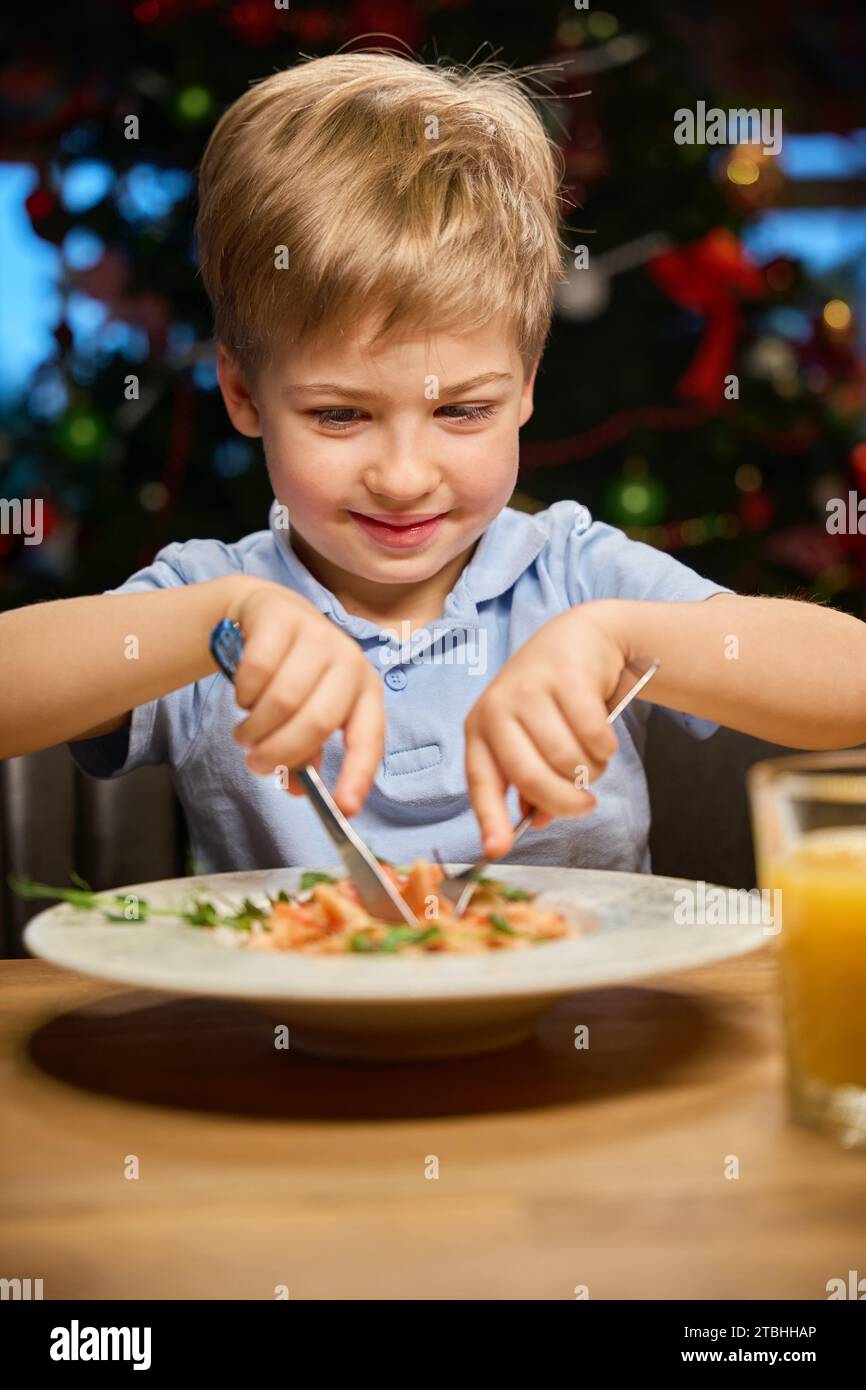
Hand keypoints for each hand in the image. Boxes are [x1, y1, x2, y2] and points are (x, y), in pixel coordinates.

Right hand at [222, 579, 383, 815]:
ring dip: (255, 727)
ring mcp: (318, 634)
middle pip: (318, 721)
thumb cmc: (292, 675)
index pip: (370, 738)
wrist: (266, 616)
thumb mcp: (305, 713)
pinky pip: (256, 670)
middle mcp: (349, 660)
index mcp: (365, 691)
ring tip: (245, 732)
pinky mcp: (282, 618)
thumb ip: (303, 754)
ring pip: (283, 699)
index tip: (343, 808)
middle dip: (281, 752)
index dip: (358, 774)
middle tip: (256, 763)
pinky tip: (243, 696)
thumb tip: (295, 789)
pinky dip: (243, 694)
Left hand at [464, 606, 625, 856]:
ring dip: (591, 772)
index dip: (489, 817)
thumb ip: (531, 783)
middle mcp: (497, 708)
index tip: (497, 849)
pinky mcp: (566, 676)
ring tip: (594, 760)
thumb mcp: (530, 739)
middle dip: (565, 802)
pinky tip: (604, 737)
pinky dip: (606, 747)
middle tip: (586, 805)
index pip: (481, 781)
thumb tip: (539, 821)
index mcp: (480, 729)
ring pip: (567, 759)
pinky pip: (594, 735)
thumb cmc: (551, 701)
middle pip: (530, 776)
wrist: (581, 640)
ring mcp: (530, 689)